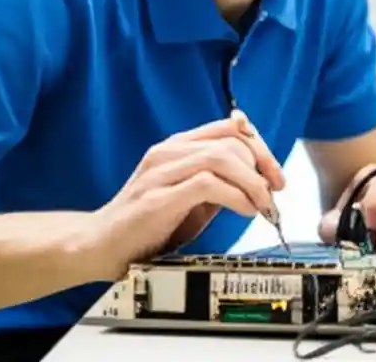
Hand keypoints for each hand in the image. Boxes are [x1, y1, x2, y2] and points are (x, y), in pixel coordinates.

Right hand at [85, 111, 285, 279]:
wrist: (99, 246)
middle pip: (232, 141)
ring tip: (263, 205)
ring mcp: (160, 172)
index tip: (276, 174)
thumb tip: (260, 178)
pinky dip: (236, 196)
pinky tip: (244, 211)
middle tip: (275, 193)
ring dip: (253, 182)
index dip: (261, 147)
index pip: (230, 127)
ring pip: (222, 157)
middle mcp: (168, 152)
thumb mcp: (192, 197)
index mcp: (177, 146)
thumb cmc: (146, 224)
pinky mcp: (157, 197)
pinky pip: (207, 184)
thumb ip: (219, 182)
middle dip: (263, 166)